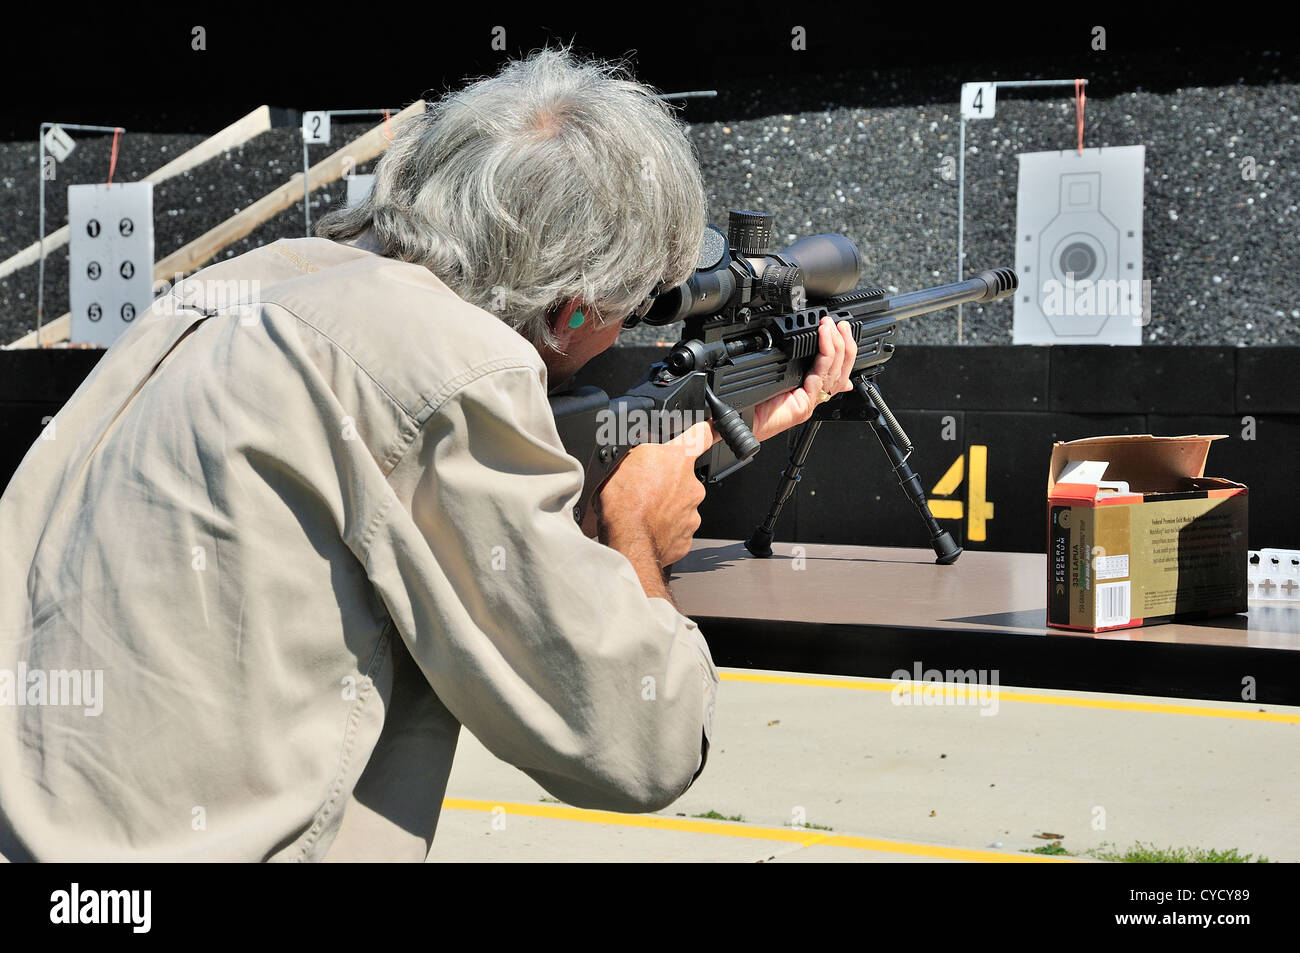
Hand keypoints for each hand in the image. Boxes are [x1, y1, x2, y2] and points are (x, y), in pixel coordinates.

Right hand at [596, 419, 717, 568]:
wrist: (628, 543)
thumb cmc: (624, 503)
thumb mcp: (624, 460)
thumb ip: (643, 453)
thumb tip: (644, 453)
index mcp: (678, 460)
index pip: (701, 435)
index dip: (707, 430)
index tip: (713, 428)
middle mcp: (692, 486)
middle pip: (683, 478)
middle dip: (667, 483)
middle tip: (644, 490)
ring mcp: (692, 514)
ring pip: (680, 506)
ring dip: (664, 508)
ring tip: (641, 512)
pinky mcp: (686, 538)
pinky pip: (676, 529)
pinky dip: (663, 529)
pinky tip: (646, 528)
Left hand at [750, 316, 857, 442]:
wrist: (744, 420)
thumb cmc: (755, 403)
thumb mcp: (778, 376)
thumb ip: (793, 364)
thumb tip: (801, 347)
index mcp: (810, 391)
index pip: (837, 370)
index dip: (844, 351)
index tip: (841, 330)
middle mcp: (813, 397)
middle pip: (841, 370)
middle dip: (845, 344)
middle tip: (841, 325)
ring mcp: (811, 401)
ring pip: (834, 371)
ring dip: (835, 344)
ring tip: (830, 327)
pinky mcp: (805, 404)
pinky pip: (820, 374)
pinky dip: (825, 354)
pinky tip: (824, 340)